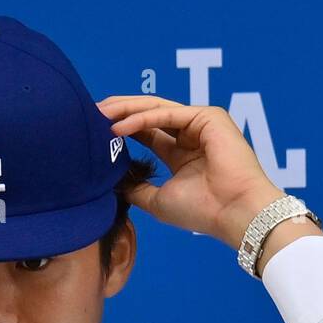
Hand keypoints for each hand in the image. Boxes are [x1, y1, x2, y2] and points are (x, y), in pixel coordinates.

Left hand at [97, 96, 289, 250]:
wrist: (233, 213)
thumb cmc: (202, 211)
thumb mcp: (157, 200)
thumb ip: (137, 188)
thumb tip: (112, 184)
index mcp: (182, 153)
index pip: (145, 132)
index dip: (119, 128)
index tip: (93, 130)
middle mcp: (191, 134)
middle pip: (147, 115)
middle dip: (117, 113)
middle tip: (89, 114)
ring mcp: (200, 122)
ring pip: (154, 109)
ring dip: (124, 110)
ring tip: (97, 115)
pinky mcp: (207, 117)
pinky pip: (166, 115)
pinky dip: (140, 120)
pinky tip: (118, 128)